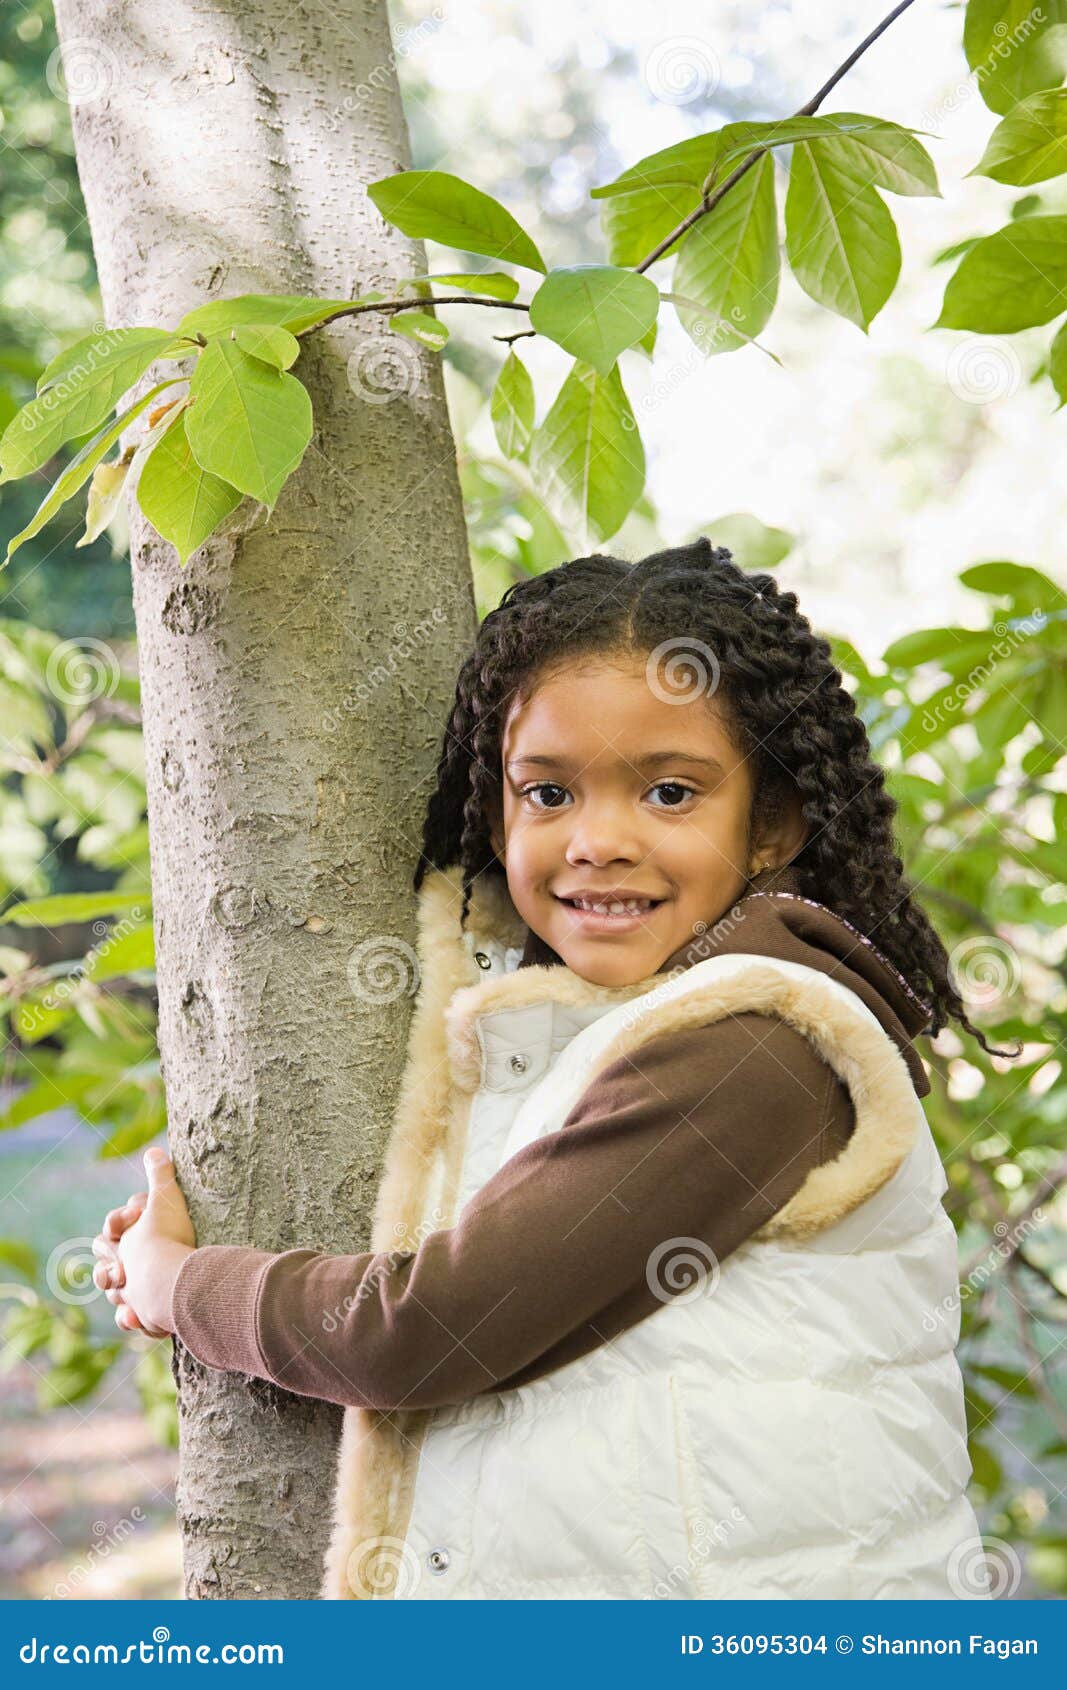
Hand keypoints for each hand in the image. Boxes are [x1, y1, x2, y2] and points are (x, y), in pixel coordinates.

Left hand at [91, 1148, 196, 1336]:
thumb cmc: (167, 1237)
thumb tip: (154, 1151)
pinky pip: (135, 1321)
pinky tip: (140, 1318)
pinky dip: (135, 1319)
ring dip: (122, 1293)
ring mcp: (132, 1297)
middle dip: (110, 1266)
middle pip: (104, 1270)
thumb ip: (160, 1175)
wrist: (171, 1281)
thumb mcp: (165, 1198)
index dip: (117, 1225)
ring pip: (116, 1297)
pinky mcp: (147, 1318)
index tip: (134, 1218)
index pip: (106, 1234)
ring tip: (135, 1288)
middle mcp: (122, 1272)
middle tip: (124, 1260)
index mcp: (122, 1244)